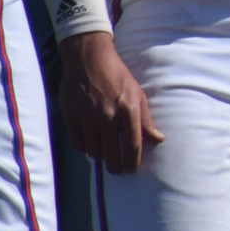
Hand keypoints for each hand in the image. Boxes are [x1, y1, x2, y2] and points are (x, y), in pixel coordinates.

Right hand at [58, 32, 162, 174]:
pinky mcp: (71, 117)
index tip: (132, 170)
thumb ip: (146, 119)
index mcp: (128, 110)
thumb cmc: (118, 76)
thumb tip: (158, 139)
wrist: (89, 60)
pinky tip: (91, 144)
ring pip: (94, 151)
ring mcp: (88, 118)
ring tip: (105, 153)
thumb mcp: (138, 94)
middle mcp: (108, 117)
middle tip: (117, 169)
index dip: (133, 162)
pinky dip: (85, 148)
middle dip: (115, 167)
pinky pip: (78, 143)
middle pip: (111, 154)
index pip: (133, 145)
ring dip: (100, 156)